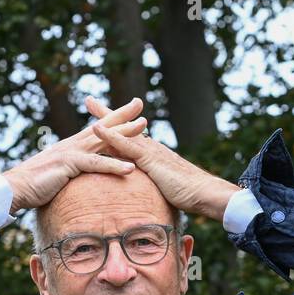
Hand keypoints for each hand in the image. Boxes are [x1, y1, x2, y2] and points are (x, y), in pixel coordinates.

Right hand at [2, 97, 149, 211]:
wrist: (15, 188)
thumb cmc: (33, 186)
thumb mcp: (56, 175)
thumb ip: (68, 172)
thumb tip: (74, 176)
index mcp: (71, 147)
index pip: (95, 130)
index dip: (111, 119)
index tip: (128, 110)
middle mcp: (72, 145)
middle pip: (102, 128)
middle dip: (122, 115)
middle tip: (140, 104)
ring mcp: (71, 152)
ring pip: (103, 141)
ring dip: (124, 134)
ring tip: (144, 128)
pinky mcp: (69, 165)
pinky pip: (95, 165)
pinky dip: (113, 166)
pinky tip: (131, 168)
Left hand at [85, 96, 239, 221]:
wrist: (203, 193)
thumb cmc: (188, 195)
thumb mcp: (164, 189)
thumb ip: (153, 186)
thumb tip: (146, 193)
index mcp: (153, 154)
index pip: (131, 138)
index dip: (116, 129)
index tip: (101, 120)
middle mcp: (151, 147)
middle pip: (125, 127)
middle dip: (107, 113)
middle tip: (89, 100)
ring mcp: (150, 151)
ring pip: (124, 131)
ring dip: (106, 117)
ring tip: (89, 103)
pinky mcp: (150, 159)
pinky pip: (126, 145)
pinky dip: (111, 136)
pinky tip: (97, 128)